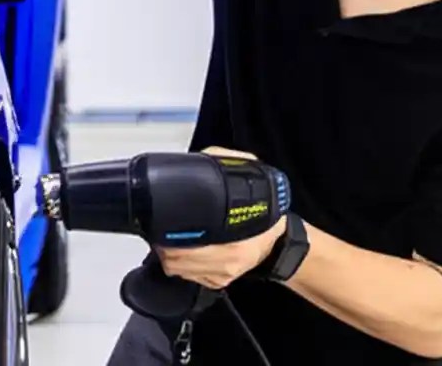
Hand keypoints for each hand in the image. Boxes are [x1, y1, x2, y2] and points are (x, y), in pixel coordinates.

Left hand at [154, 144, 278, 289]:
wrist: (279, 242)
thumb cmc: (263, 217)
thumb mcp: (252, 182)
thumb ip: (226, 165)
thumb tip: (201, 159)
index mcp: (235, 246)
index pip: (186, 251)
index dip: (168, 239)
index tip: (163, 225)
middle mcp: (227, 265)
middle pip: (175, 262)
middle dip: (163, 245)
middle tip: (163, 229)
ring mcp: (221, 276)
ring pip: (178, 271)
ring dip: (169, 255)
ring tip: (172, 238)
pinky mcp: (217, 282)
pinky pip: (187, 277)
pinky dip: (181, 264)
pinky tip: (186, 249)